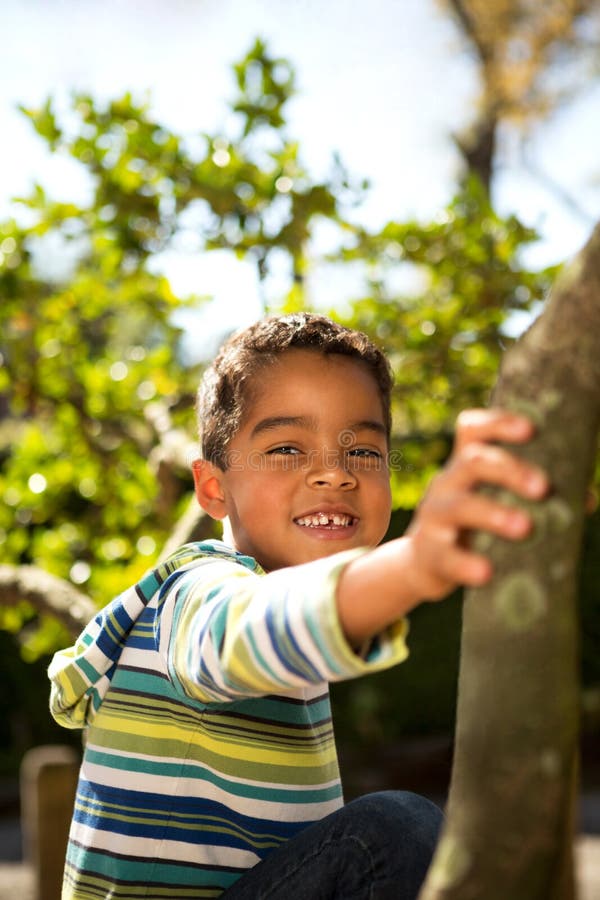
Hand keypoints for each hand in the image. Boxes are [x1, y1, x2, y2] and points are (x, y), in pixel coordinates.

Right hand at [404, 409, 548, 600]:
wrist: (425, 565)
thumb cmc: (474, 527)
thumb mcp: (497, 503)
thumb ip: (535, 497)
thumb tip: (587, 498)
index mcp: (466, 466)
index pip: (473, 429)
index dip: (498, 423)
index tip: (530, 430)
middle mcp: (447, 483)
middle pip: (472, 462)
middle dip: (509, 470)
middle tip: (542, 488)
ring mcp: (434, 517)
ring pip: (459, 506)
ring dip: (493, 514)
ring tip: (524, 527)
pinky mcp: (431, 553)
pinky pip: (446, 556)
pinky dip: (466, 563)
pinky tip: (486, 573)